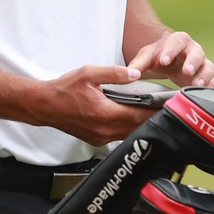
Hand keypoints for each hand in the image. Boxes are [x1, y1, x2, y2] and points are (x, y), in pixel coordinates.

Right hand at [37, 64, 158, 145]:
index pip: (139, 114)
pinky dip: (130, 128)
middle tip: (168, 109)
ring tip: (155, 113)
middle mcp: (104, 130)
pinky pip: (120, 136)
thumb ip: (114, 73)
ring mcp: (101, 138)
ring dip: (142, 125)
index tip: (169, 105)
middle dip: (153, 118)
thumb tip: (135, 73)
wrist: (44, 106)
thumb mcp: (88, 73)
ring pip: (130, 134)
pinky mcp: (97, 141)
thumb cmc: (64, 89)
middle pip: (138, 127)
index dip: (156, 110)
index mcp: (105, 113)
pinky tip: (134, 119)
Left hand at [126, 30, 213, 87]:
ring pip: (208, 67)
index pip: (176, 42)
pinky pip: (213, 82)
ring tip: (196, 86)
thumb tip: (130, 74)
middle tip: (186, 72)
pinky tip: (204, 96)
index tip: (163, 61)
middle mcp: (193, 50)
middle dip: (192, 61)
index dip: (170, 50)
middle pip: (197, 53)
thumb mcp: (146, 57)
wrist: (169, 61)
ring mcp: (202, 64)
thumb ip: (137, 64)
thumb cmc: (158, 57)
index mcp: (178, 41)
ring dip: (204, 76)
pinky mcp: (207, 78)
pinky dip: (210, 88)